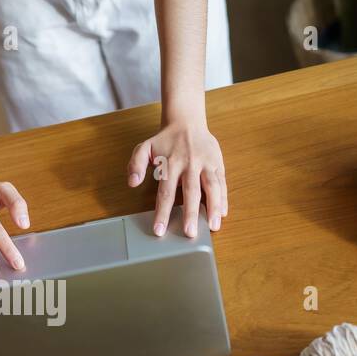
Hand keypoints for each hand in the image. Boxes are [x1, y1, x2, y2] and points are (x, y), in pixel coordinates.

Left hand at [127, 120, 227, 236]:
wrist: (187, 122)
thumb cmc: (164, 141)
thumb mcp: (144, 147)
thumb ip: (135, 164)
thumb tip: (132, 183)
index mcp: (171, 163)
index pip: (166, 192)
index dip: (162, 212)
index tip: (159, 230)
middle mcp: (190, 164)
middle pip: (191, 192)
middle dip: (191, 214)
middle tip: (190, 233)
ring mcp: (206, 163)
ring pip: (212, 187)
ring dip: (213, 207)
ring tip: (213, 227)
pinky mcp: (218, 163)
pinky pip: (222, 182)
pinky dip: (223, 198)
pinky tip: (222, 214)